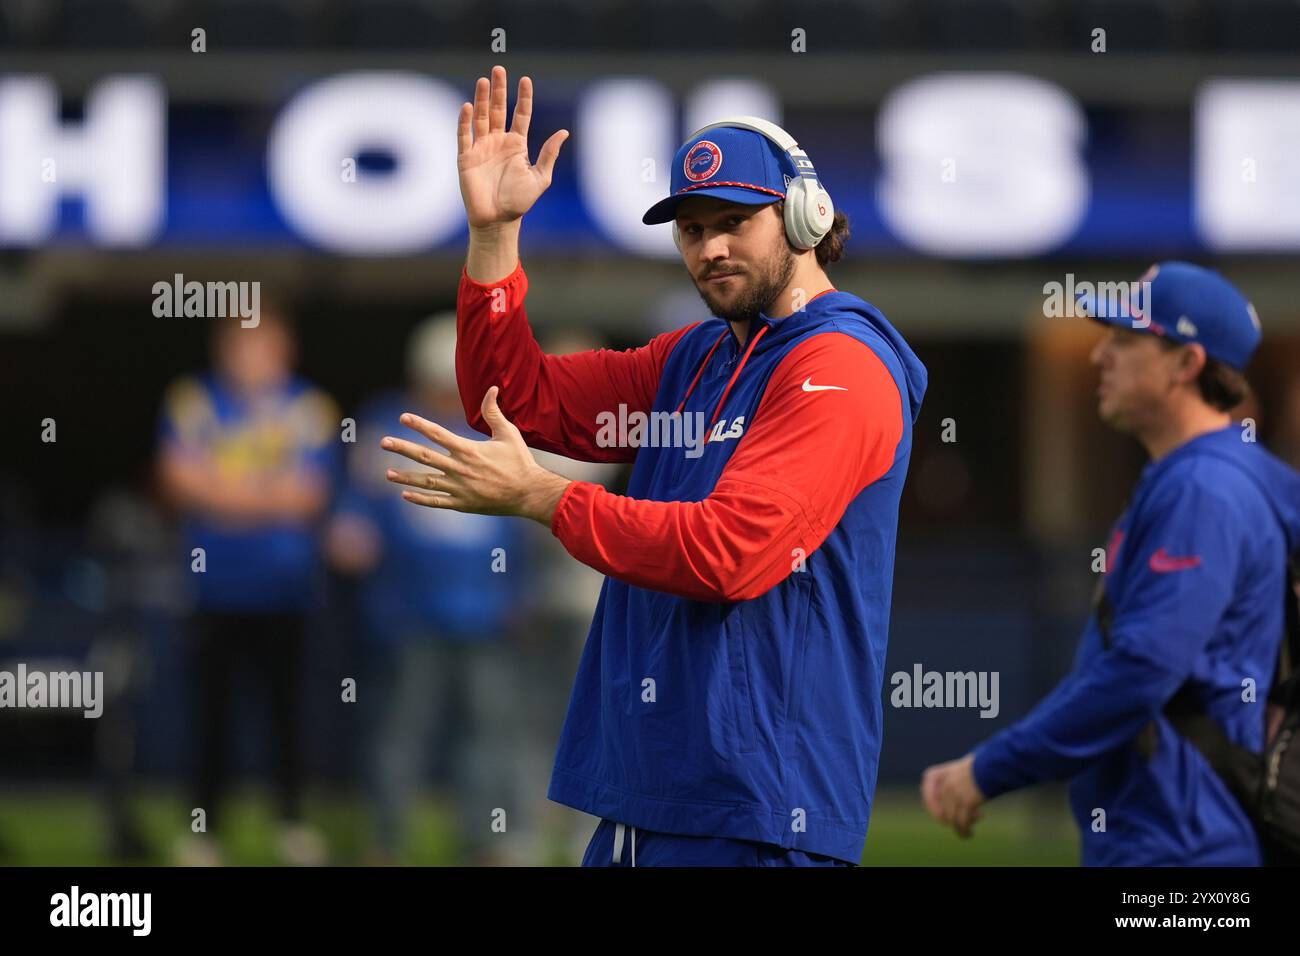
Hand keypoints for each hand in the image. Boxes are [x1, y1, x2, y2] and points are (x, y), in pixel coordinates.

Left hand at [381, 386, 572, 524]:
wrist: (529, 493)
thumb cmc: (520, 462)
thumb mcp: (509, 433)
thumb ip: (494, 412)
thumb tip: (492, 388)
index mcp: (469, 450)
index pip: (438, 434)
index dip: (419, 424)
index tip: (403, 417)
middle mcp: (460, 468)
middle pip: (425, 456)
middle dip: (402, 448)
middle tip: (383, 442)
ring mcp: (460, 488)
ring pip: (426, 481)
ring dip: (405, 477)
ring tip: (387, 473)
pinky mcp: (463, 504)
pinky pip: (436, 502)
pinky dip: (420, 499)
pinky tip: (405, 496)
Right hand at [458, 65, 568, 227]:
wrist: (497, 221)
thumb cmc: (519, 202)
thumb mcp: (540, 178)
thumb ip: (549, 154)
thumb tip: (564, 132)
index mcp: (517, 145)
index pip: (520, 115)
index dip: (523, 98)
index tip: (526, 80)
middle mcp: (498, 142)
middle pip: (497, 109)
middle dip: (498, 90)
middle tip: (498, 69)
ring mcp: (481, 148)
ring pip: (480, 117)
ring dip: (481, 99)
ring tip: (483, 80)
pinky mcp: (466, 157)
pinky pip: (464, 135)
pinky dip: (465, 121)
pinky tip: (468, 106)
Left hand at [921, 754, 985, 838]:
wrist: (994, 765)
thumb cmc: (983, 764)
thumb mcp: (962, 768)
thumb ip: (954, 780)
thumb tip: (952, 797)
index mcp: (941, 773)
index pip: (927, 789)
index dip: (931, 803)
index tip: (939, 812)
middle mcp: (945, 784)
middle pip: (940, 808)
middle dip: (950, 817)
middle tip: (963, 819)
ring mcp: (954, 793)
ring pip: (951, 819)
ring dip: (960, 825)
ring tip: (969, 830)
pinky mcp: (967, 802)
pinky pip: (962, 823)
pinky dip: (964, 831)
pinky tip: (970, 834)